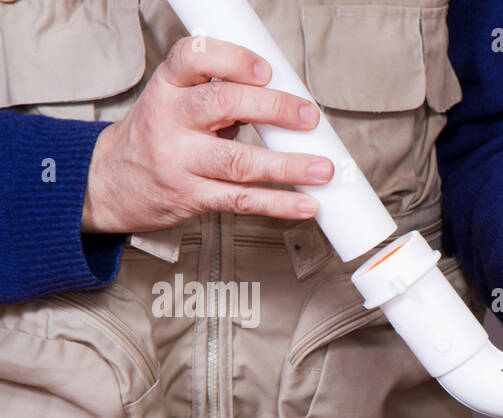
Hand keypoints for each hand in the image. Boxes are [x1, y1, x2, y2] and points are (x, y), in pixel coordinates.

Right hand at [82, 37, 332, 233]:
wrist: (109, 182)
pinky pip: (241, 201)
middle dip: (273, 109)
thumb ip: (221, 95)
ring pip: (238, 162)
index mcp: (168, 86)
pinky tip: (305, 204)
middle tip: (309, 116)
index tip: (266, 70)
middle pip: (223, 105)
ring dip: (287, 166)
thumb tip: (285, 100)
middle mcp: (170, 120)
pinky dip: (278, 204)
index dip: (232, 60)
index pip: (193, 57)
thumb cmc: (157, 135)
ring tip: (322, 167)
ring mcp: (179, 161)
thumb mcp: (175, 101)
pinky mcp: (191, 197)